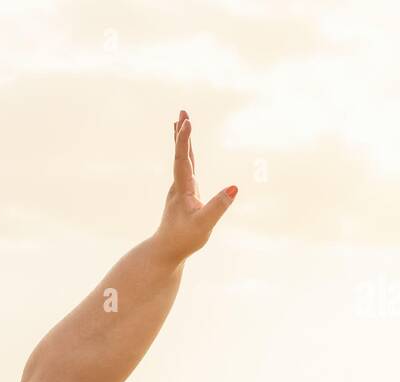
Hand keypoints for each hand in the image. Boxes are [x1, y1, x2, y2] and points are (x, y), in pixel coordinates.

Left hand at [153, 110, 235, 261]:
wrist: (166, 251)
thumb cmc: (184, 239)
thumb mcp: (204, 225)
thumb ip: (219, 206)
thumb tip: (234, 187)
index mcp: (182, 190)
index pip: (182, 160)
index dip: (183, 140)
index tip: (186, 122)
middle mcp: (178, 186)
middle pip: (181, 155)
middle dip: (182, 133)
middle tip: (183, 112)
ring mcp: (180, 189)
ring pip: (182, 160)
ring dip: (183, 140)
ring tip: (182, 121)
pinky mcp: (183, 194)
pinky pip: (185, 168)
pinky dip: (186, 154)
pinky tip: (187, 151)